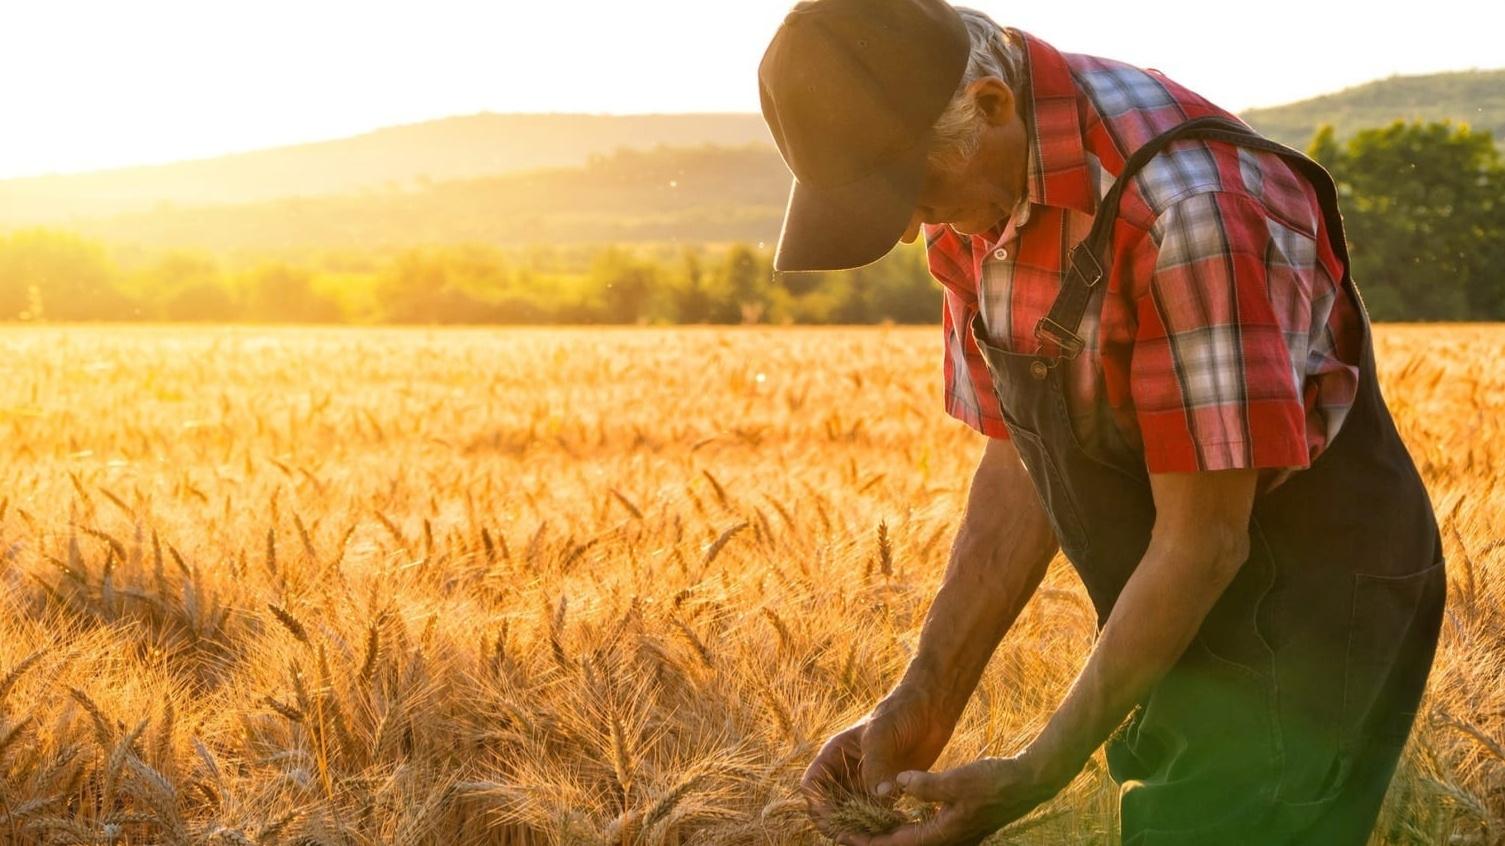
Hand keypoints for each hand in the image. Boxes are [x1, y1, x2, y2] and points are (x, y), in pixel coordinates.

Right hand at [801, 686, 956, 838]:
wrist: (929, 710)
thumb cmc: (899, 712)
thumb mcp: (881, 734)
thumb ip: (875, 764)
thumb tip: (878, 795)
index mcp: (834, 755)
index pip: (812, 786)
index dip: (816, 805)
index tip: (833, 819)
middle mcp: (845, 772)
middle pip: (829, 807)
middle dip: (838, 825)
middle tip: (855, 838)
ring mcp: (865, 783)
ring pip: (852, 816)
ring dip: (860, 829)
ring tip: (876, 836)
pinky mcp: (885, 791)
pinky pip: (876, 815)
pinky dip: (880, 825)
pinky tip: (894, 826)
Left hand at [833, 754, 1065, 845]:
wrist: (1028, 782)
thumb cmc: (995, 781)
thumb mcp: (958, 780)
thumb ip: (926, 785)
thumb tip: (897, 785)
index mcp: (944, 833)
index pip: (898, 844)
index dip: (870, 841)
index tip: (846, 838)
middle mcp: (948, 838)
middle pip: (904, 845)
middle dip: (876, 839)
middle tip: (848, 833)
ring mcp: (956, 832)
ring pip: (915, 838)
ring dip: (891, 833)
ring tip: (867, 825)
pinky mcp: (961, 823)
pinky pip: (926, 829)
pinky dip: (908, 824)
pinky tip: (899, 813)